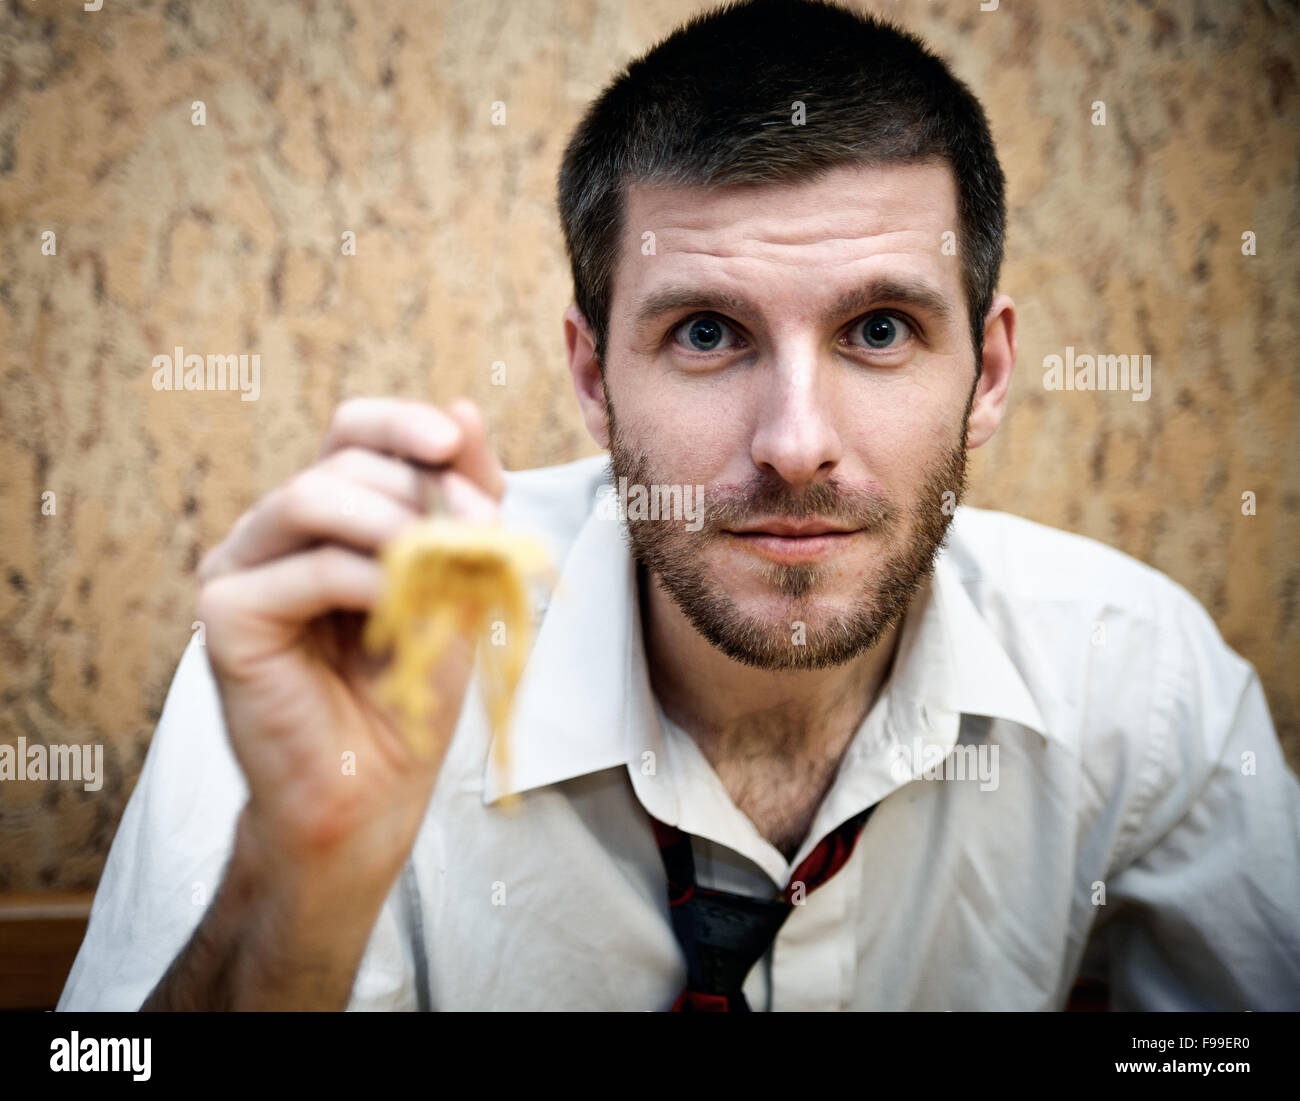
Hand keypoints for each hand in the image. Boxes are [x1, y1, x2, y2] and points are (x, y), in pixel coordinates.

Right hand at [196, 397, 505, 896]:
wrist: (372, 792)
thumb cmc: (412, 688)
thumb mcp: (457, 580)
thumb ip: (463, 502)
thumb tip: (464, 410)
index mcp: (329, 518)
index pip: (352, 431)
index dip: (402, 423)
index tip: (453, 440)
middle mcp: (275, 534)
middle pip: (340, 462)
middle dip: (422, 488)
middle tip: (482, 530)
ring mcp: (240, 570)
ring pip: (308, 499)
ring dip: (392, 521)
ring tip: (440, 559)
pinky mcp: (225, 617)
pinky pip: (305, 569)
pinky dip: (369, 579)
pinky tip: (403, 608)